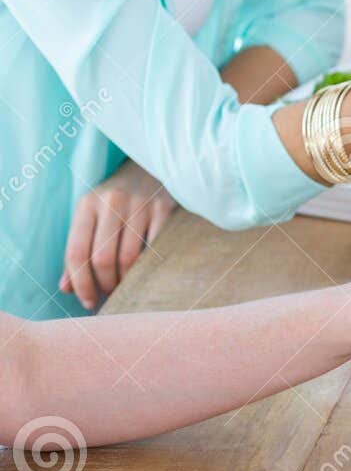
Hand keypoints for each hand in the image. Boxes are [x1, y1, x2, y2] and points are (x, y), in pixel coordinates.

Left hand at [60, 160, 176, 309]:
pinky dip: (150, 267)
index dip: (80, 283)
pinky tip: (148, 274)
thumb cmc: (116, 201)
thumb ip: (79, 250)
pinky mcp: (164, 207)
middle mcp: (111, 202)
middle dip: (105, 284)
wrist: (149, 169)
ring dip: (127, 281)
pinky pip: (155, 247)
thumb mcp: (91, 217)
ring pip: (129, 257)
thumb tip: (66, 288)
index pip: (76, 252)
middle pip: (102, 258)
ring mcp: (140, 204)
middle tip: (110, 295)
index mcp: (87, 205)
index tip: (88, 301)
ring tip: (127, 287)